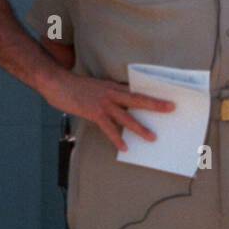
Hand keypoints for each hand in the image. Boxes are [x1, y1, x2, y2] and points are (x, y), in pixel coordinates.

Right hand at [41, 70, 173, 151]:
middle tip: (171, 108)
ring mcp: (104, 103)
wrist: (56, 81)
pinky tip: (124, 147)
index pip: (138, 90)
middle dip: (156, 105)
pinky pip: (109, 128)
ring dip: (140, 128)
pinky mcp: (94, 112)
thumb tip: (119, 104)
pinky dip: (117, 138)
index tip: (167, 97)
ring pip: (127, 117)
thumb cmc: (75, 86)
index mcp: (114, 86)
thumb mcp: (97, 87)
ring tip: (153, 137)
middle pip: (139, 100)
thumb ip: (109, 94)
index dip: (153, 94)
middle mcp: (112, 93)